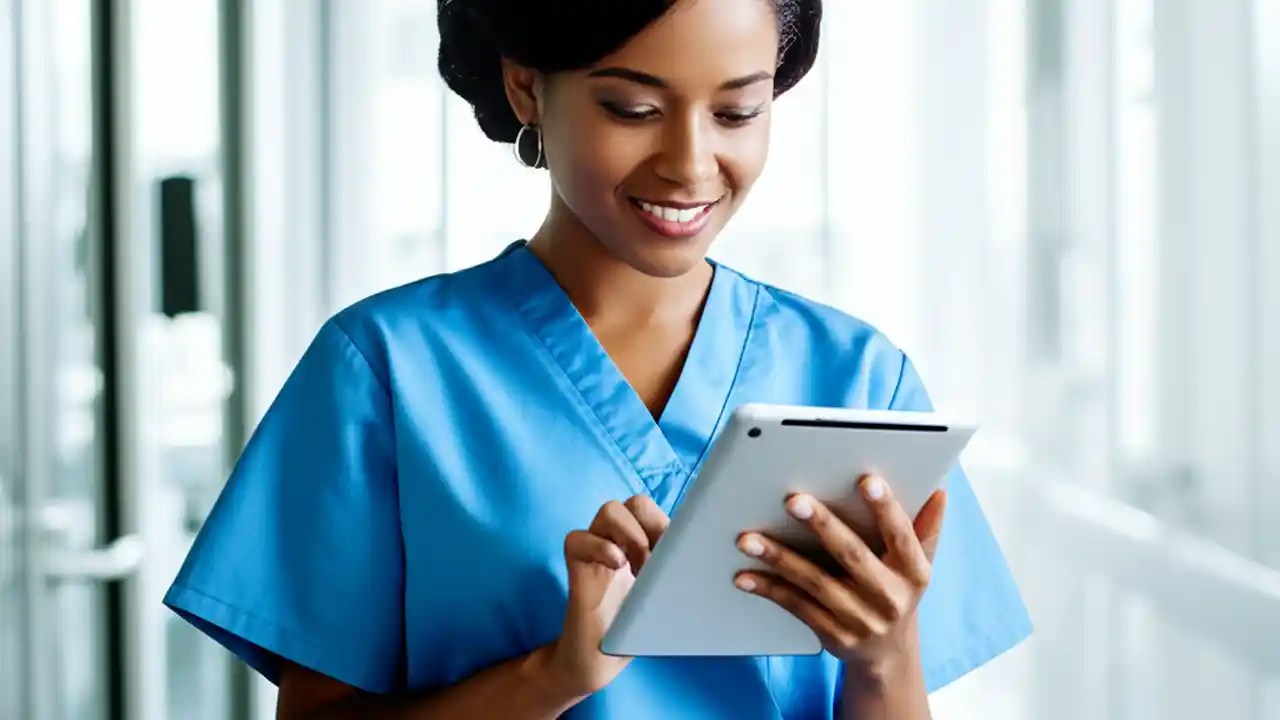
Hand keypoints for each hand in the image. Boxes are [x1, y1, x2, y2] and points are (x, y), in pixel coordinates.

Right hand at [547, 495, 668, 697]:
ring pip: (609, 511)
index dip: (668, 521)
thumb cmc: (637, 631)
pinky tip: (617, 565)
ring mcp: (597, 550)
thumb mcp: (665, 597)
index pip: (657, 510)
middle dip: (651, 524)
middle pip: (635, 503)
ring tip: (639, 567)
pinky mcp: (577, 566)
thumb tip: (703, 554)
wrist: (601, 661)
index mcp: (644, 543)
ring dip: (630, 534)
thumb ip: (677, 572)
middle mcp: (620, 540)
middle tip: (658, 559)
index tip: (679, 549)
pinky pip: (577, 538)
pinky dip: (598, 546)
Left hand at [733, 476, 946, 670]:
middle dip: (822, 525)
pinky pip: (796, 607)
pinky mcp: (832, 635)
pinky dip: (769, 589)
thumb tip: (940, 490)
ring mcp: (860, 620)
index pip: (902, 535)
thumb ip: (925, 527)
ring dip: (780, 558)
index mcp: (914, 573)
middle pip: (852, 556)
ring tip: (748, 537)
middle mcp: (890, 598)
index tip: (866, 480)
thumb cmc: (898, 591)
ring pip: (815, 583)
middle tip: (793, 499)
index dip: (886, 508)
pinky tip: (744, 574)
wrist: (888, 654)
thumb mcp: (918, 564)